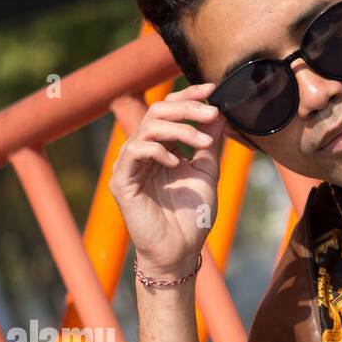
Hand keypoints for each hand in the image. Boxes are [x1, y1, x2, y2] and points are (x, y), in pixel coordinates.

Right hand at [109, 81, 225, 278]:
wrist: (180, 252)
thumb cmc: (192, 217)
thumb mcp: (207, 174)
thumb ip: (209, 145)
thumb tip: (219, 113)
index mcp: (162, 147)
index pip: (170, 110)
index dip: (189, 96)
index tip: (213, 89)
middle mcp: (144, 151)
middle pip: (157, 111)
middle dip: (187, 108)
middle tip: (212, 112)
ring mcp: (131, 165)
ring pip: (147, 127)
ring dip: (179, 128)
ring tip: (203, 141)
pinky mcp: (122, 180)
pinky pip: (135, 152)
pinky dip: (157, 150)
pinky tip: (176, 161)